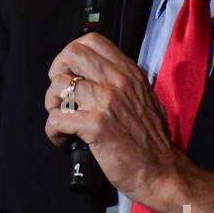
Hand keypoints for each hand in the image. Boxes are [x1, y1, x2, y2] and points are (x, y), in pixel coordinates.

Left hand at [44, 32, 185, 212]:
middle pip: (71, 55)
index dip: (71, 54)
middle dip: (56, 73)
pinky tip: (62, 138)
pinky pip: (56, 118)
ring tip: (61, 119)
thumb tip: (95, 75)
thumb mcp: (144, 98)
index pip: (92, 41)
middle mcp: (117, 82)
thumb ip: (122, 83)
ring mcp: (105, 102)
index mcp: (128, 73)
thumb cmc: (152, 140)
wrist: (161, 171)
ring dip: (52, 105)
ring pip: (59, 87)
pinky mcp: (95, 126)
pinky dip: (53, 130)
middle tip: (61, 94)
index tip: (70, 72)